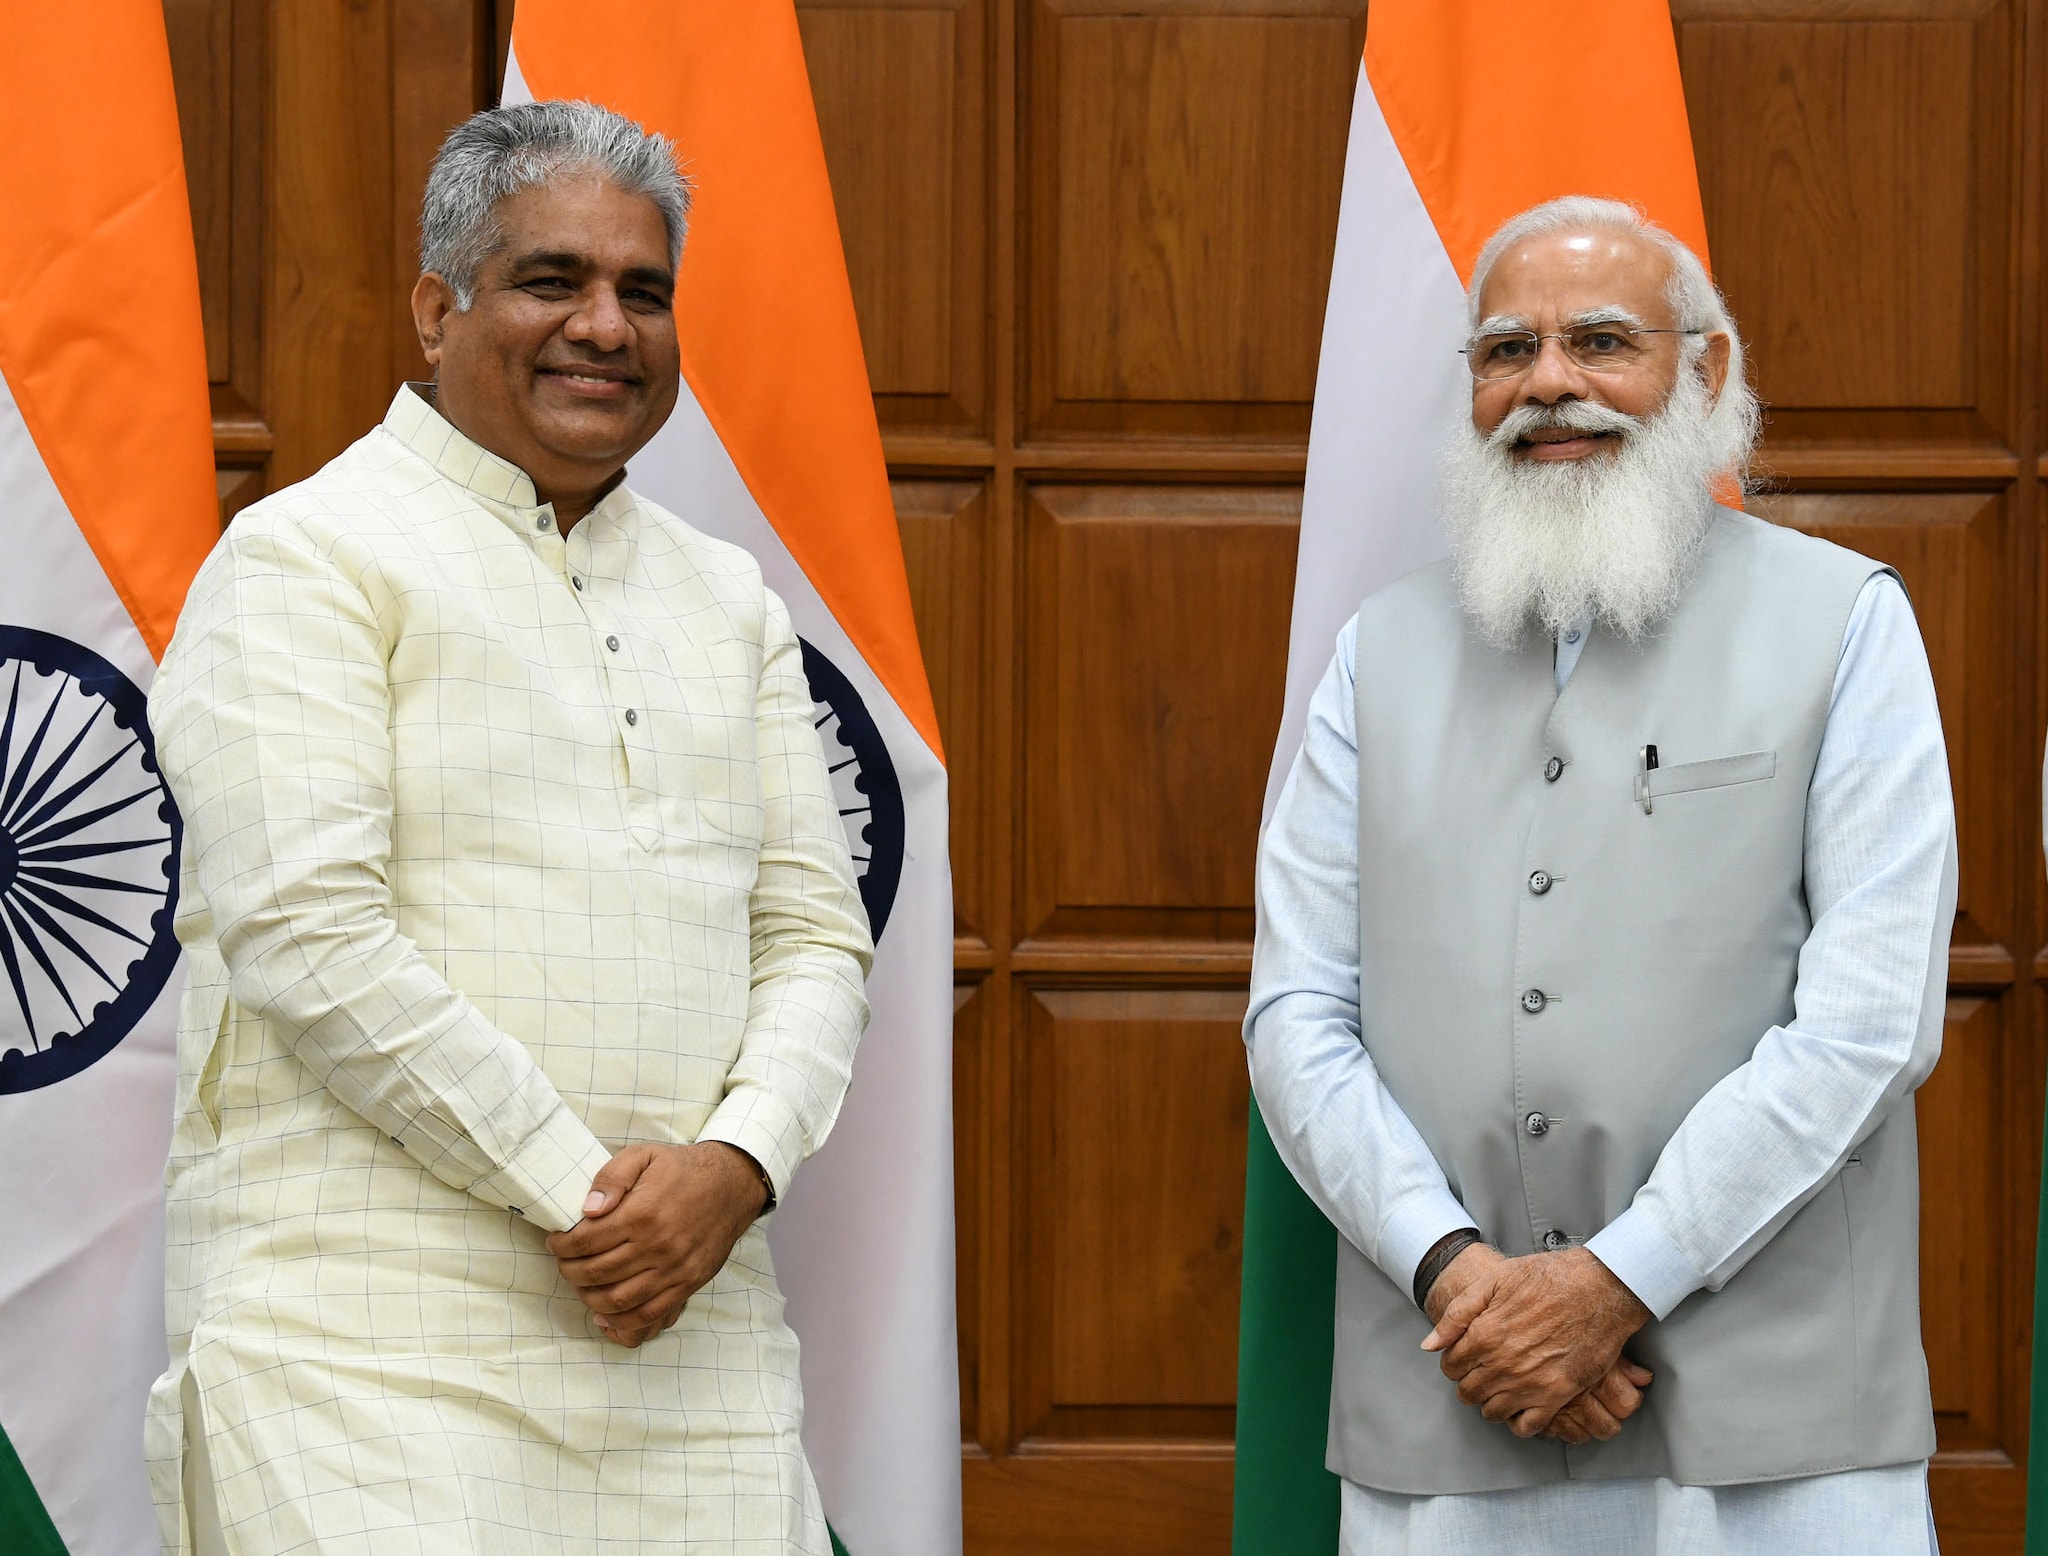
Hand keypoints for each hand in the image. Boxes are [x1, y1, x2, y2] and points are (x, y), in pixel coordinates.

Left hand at [545, 1142, 769, 1347]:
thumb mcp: (644, 1155)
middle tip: (565, 1262)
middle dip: (569, 1271)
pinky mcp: (687, 1285)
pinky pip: (649, 1316)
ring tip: (582, 1285)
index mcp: (642, 1213)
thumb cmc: (682, 1169)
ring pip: (618, 1301)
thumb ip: (612, 1178)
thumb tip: (588, 1210)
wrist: (732, 1185)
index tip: (556, 1242)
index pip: (586, 1241)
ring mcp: (673, 1270)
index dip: (562, 1246)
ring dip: (589, 1298)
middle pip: (596, 1273)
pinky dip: (622, 1324)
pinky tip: (605, 1317)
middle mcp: (657, 1246)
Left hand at [1422, 1247, 1650, 1436]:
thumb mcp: (1494, 1281)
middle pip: (1468, 1392)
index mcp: (1484, 1335)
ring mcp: (1529, 1383)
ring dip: (1491, 1402)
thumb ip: (1457, 1314)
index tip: (1464, 1358)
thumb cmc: (1550, 1278)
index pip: (1450, 1366)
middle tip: (1481, 1373)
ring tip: (1500, 1388)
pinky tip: (1521, 1405)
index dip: (1454, 1362)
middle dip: (1469, 1383)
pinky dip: (1518, 1421)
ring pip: (1492, 1412)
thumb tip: (1430, 1344)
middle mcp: (1502, 1364)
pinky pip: (1526, 1426)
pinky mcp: (1557, 1395)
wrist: (1600, 1289)